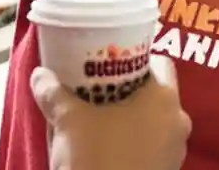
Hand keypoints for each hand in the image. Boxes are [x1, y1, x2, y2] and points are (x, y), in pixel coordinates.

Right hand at [30, 56, 190, 169]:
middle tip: (99, 90)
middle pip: (156, 93)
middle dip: (129, 90)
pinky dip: (134, 143)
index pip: (159, 63)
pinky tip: (107, 148)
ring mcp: (176, 152)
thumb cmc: (96, 159)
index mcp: (164, 99)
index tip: (110, 64)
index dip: (135, 60)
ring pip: (155, 123)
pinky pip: (152, 148)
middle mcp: (179, 122)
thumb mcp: (68, 122)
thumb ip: (53, 93)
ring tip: (99, 119)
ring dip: (131, 119)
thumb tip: (39, 74)